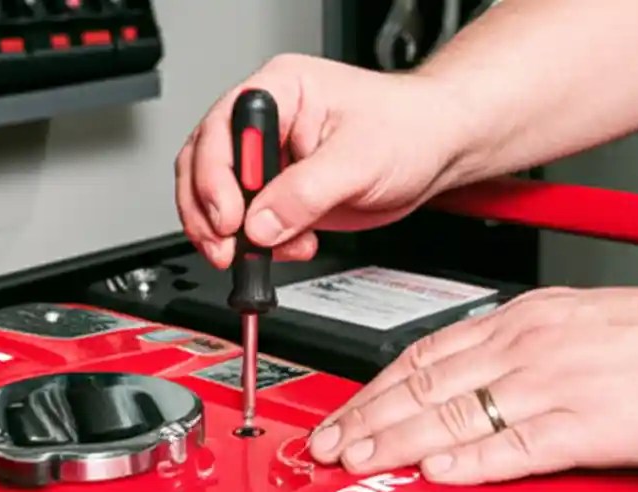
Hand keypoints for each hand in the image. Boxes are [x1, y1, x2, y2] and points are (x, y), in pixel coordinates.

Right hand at [175, 53, 476, 267]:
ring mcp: (267, 159)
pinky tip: (286, 248)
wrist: (435, 150)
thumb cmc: (407, 129)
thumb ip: (306, 191)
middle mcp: (264, 121)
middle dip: (208, 212)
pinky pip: (244, 223)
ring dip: (226, 235)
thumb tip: (261, 223)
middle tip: (225, 247)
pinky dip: (255, 246)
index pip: (223, 129)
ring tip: (255, 255)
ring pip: (214, 197)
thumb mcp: (360, 158)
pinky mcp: (275, 193)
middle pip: (202, 164)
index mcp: (279, 90)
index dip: (216, 176)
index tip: (230, 217)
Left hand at [306, 283, 637, 483]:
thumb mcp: (574, 319)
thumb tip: (467, 370)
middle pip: (424, 386)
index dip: (372, 389)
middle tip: (325, 446)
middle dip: (365, 419)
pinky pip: (517, 446)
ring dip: (396, 441)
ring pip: (455, 414)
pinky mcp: (589, 425)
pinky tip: (437, 470)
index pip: (424, 356)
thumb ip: (516, 345)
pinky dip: (472, 460)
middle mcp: (526, 349)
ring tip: (357, 461)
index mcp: (520, 322)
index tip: (340, 413)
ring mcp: (554, 386)